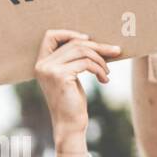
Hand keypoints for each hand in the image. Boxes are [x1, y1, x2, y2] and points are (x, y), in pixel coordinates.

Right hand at [34, 29, 120, 156]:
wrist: (69, 123)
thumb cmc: (71, 100)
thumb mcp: (70, 75)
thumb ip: (73, 58)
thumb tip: (94, 39)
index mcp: (41, 63)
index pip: (51, 36)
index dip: (70, 33)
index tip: (90, 40)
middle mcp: (42, 65)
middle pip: (74, 42)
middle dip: (98, 47)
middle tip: (116, 52)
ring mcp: (49, 70)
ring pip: (82, 50)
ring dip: (101, 59)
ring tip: (107, 71)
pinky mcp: (60, 76)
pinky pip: (86, 63)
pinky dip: (100, 69)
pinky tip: (104, 79)